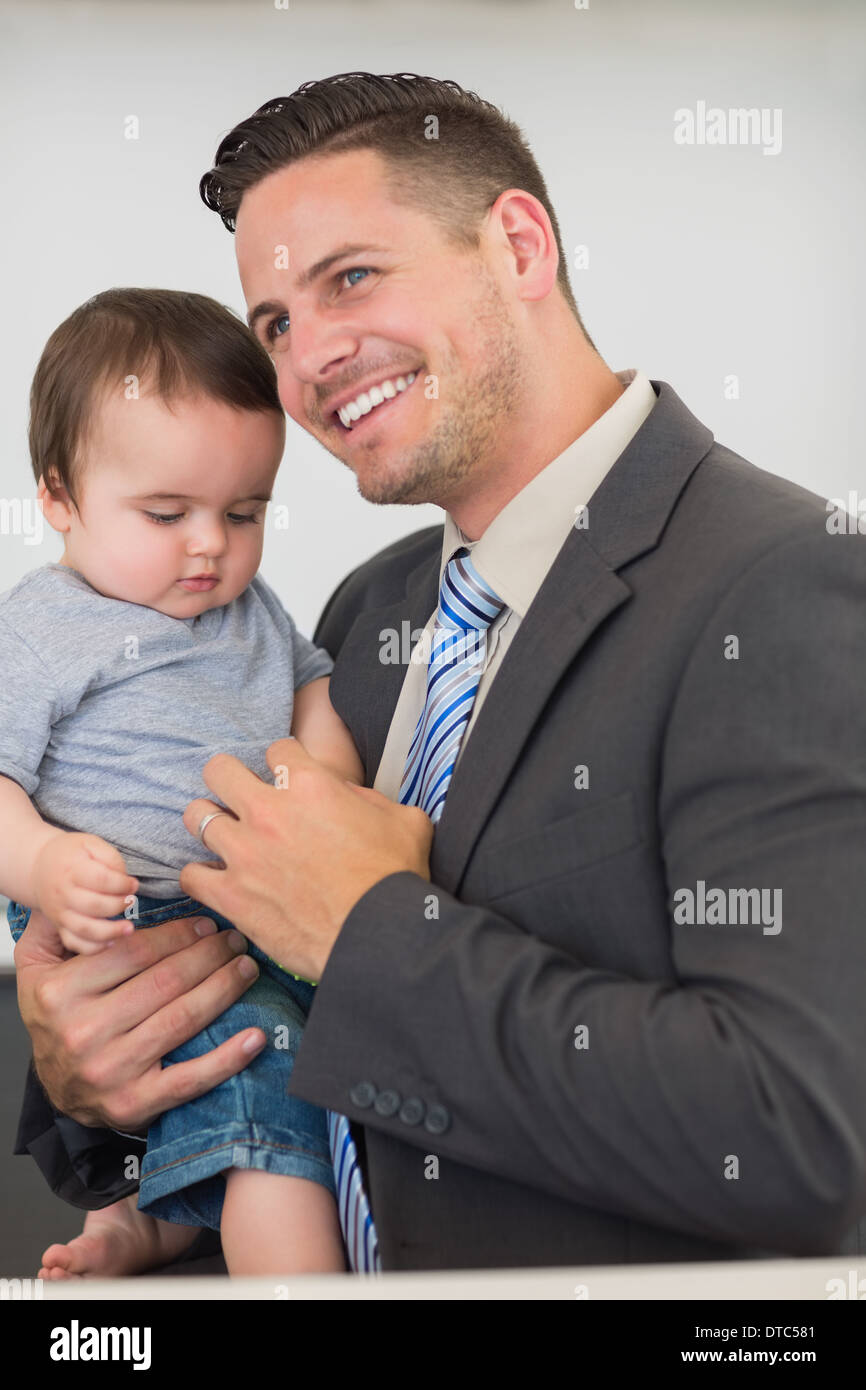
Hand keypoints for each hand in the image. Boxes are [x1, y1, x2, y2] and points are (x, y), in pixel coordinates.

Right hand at [14, 905, 265, 1130]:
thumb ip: (56, 925)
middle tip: (236, 940)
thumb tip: (85, 888)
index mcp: (61, 993)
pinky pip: (190, 1079)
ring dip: (224, 989)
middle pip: (164, 982)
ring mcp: (111, 1071)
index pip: (133, 953)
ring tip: (248, 968)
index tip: (206, 922)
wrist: (57, 1091)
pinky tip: (255, 1037)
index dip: (178, 934)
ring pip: (182, 1019)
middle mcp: (83, 1032)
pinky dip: (227, 1058)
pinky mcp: (135, 1103)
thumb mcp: (38, 968)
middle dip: (209, 955)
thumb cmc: (57, 1020)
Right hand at [32, 832, 139, 954]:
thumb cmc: (71, 854)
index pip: (101, 880)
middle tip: (132, 901)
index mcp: (72, 870)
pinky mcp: (60, 926)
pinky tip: (112, 942)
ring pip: (85, 930)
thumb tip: (124, 879)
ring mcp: (60, 913)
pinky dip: (94, 948)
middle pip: (94, 906)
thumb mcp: (90, 843)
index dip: (122, 884)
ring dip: (110, 932)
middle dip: (118, 906)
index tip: (133, 884)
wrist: (39, 867)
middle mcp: (63, 894)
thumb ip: (110, 858)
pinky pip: (75, 943)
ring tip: (129, 928)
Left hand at [180, 737, 433, 980]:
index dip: (283, 763)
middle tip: (240, 795)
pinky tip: (217, 879)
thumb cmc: (396, 878)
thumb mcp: (403, 819)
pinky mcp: (232, 896)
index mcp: (311, 784)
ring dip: (210, 823)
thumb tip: (348, 797)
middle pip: (219, 770)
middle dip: (228, 778)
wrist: (378, 935)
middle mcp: (269, 812)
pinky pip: (190, 875)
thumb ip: (369, 798)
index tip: (287, 779)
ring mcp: (245, 853)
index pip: (276, 749)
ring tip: (224, 835)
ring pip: (196, 816)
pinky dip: (200, 876)